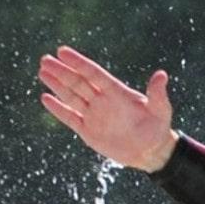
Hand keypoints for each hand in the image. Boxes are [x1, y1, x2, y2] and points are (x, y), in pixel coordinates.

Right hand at [38, 46, 179, 172]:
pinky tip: (45, 97)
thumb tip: (162, 75)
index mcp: (116, 92)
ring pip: (71, 96)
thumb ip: (157, 94)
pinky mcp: (88, 131)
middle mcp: (102, 100)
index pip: (94, 73)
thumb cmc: (158, 128)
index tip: (62, 51)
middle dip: (62, 71)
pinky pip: (70, 117)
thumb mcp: (160, 110)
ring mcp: (94, 115)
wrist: (151, 151)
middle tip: (45, 59)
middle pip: (78, 82)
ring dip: (56, 84)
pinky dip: (58, 108)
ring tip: (43, 71)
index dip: (78, 63)